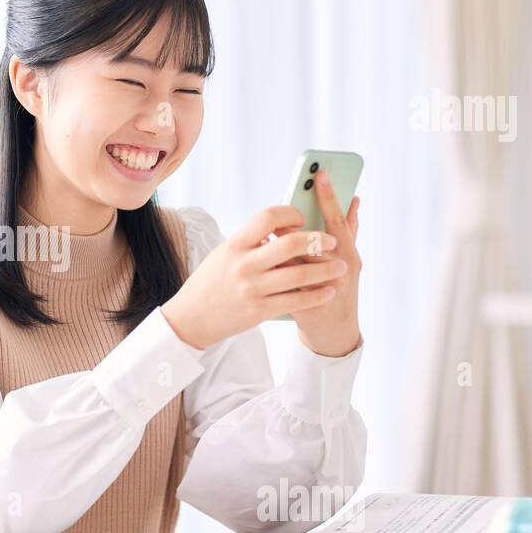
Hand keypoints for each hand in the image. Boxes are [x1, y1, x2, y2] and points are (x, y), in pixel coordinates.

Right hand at [162, 205, 346, 350]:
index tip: (302, 217)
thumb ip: (250, 242)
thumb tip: (282, 228)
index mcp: (234, 245)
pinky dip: (316, 296)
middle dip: (317, 240)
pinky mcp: (258, 311)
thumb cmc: (209, 283)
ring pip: (299, 274)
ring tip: (341, 266)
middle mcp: (243, 265)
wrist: (190, 319)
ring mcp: (251, 289)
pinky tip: (327, 291)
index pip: (267, 217)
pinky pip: (295, 301)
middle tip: (332, 241)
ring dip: (325, 269)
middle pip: (289, 244)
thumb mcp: (223, 255)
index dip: (289, 213)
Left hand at [275, 169, 361, 356]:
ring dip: (279, 246)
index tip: (319, 174)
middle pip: (313, 240)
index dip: (329, 197)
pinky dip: (270, 269)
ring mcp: (321, 289)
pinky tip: (260, 258)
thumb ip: (349, 230)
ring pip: (295, 261)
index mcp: (350, 255)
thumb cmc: (338, 289)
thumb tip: (354, 198)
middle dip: (294, 225)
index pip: (337, 221)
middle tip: (280, 213)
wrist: (333, 333)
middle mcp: (339, 271)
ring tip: (268, 233)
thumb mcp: (349, 260)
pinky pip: (281, 283)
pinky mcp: (302, 307)